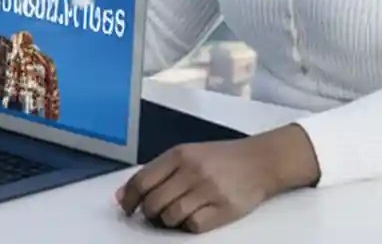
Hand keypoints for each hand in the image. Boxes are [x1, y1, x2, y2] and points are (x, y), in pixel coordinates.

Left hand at [115, 126, 319, 233]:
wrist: (260, 161)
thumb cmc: (219, 158)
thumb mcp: (187, 155)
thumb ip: (156, 172)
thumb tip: (122, 196)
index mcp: (179, 154)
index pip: (141, 181)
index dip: (129, 199)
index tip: (127, 209)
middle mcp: (192, 170)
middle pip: (153, 202)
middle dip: (149, 213)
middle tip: (155, 213)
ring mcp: (208, 190)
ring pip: (171, 217)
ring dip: (168, 221)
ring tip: (176, 214)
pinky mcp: (223, 208)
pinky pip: (193, 226)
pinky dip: (189, 226)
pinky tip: (195, 216)